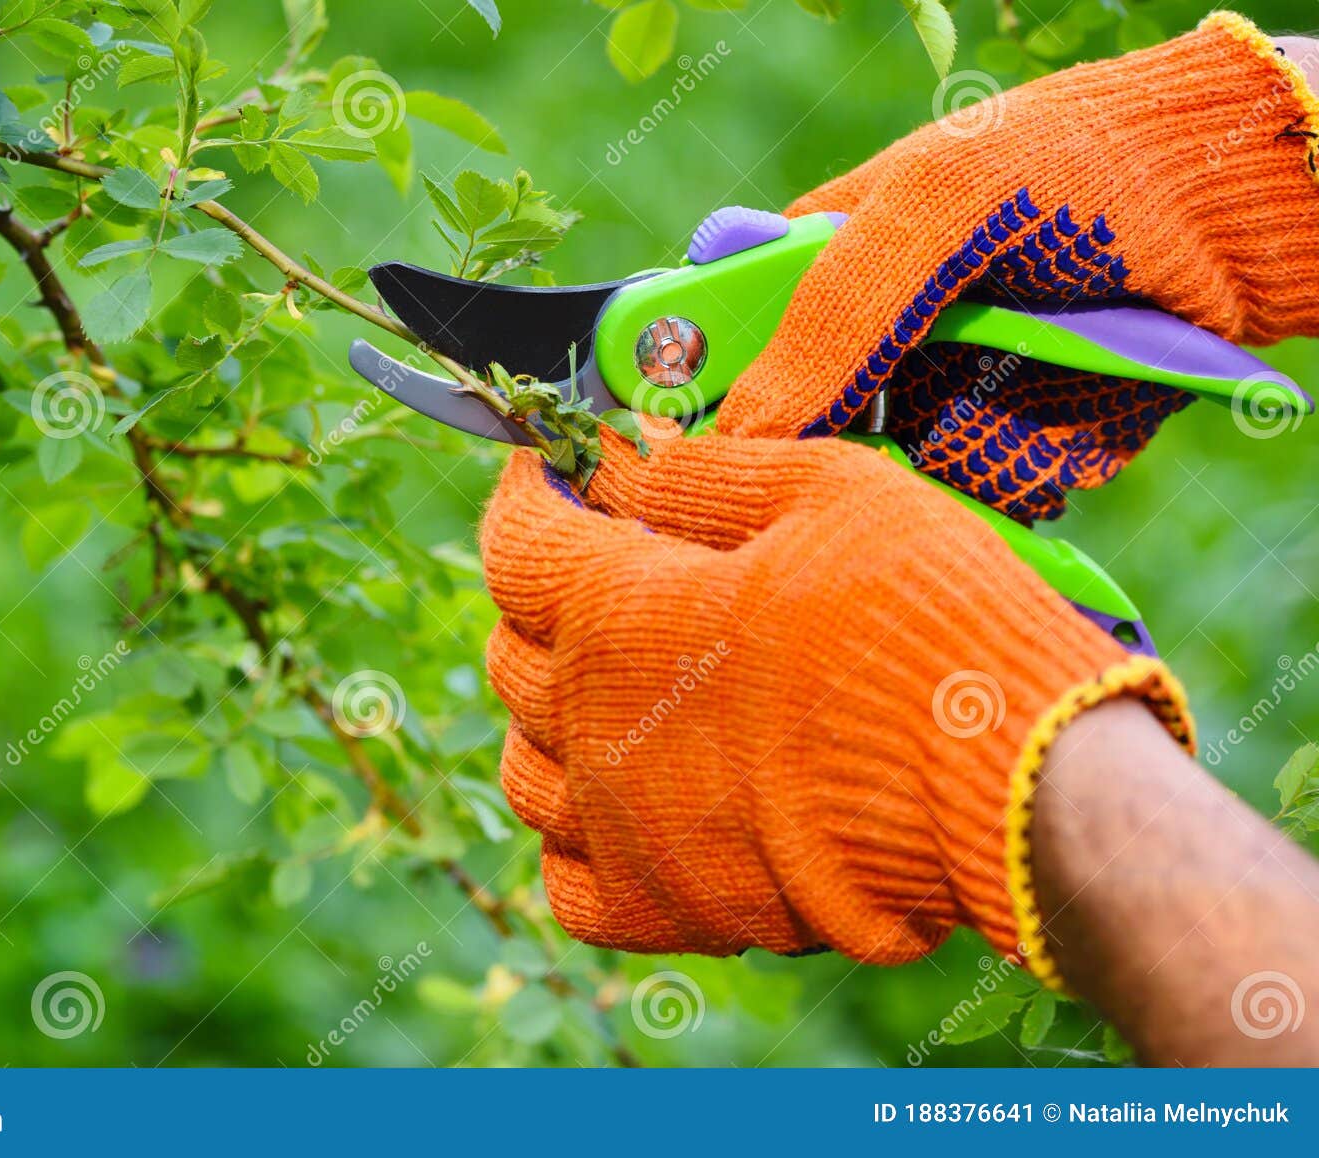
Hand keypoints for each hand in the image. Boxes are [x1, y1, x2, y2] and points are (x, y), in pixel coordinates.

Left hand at [481, 432, 1192, 976]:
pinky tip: (626, 807)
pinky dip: (579, 841)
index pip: (515, 542)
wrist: (1012, 784)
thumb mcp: (826, 492)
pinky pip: (569, 882)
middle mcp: (593, 724)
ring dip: (551, 719)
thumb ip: (706, 473)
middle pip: (510, 653)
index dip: (523, 493)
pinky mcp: (667, 909)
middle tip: (604, 569)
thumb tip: (632, 458)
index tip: (546, 471)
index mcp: (617, 612)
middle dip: (544, 596)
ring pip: (524, 771)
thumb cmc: (925, 625)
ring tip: (609, 690)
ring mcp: (621, 828)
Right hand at [720, 14, 1318, 521]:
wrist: (1234, 204)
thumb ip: (832, 317)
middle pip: (824, 439)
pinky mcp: (1019, 428)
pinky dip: (1040, 462)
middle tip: (928, 417)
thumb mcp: (935, 210)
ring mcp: (950, 385)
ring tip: (1036, 397)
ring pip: (914, 477)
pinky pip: (997, 486)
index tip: (738, 455)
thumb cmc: (1074, 166)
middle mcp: (880, 334)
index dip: (734, 410)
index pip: (739, 351)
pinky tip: (1078, 415)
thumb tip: (740, 434)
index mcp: (827, 260)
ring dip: (979, 452)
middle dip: (879, 446)